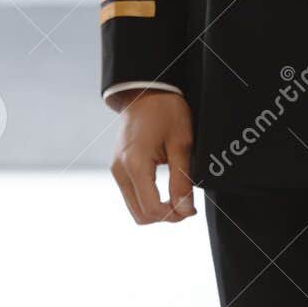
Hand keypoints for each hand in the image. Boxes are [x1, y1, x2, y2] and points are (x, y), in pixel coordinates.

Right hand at [109, 88, 195, 224]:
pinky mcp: (117, 167)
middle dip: (165, 216)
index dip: (174, 215)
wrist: (146, 91)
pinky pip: (131, 195)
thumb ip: (182, 179)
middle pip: (140, 215)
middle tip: (186, 205)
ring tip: (178, 196)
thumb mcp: (181, 143)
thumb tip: (186, 210)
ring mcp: (116, 169)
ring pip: (134, 208)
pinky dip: (148, 199)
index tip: (191, 209)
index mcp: (135, 164)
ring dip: (156, 209)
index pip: (152, 209)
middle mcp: (120, 170)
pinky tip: (164, 189)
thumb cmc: (166, 111)